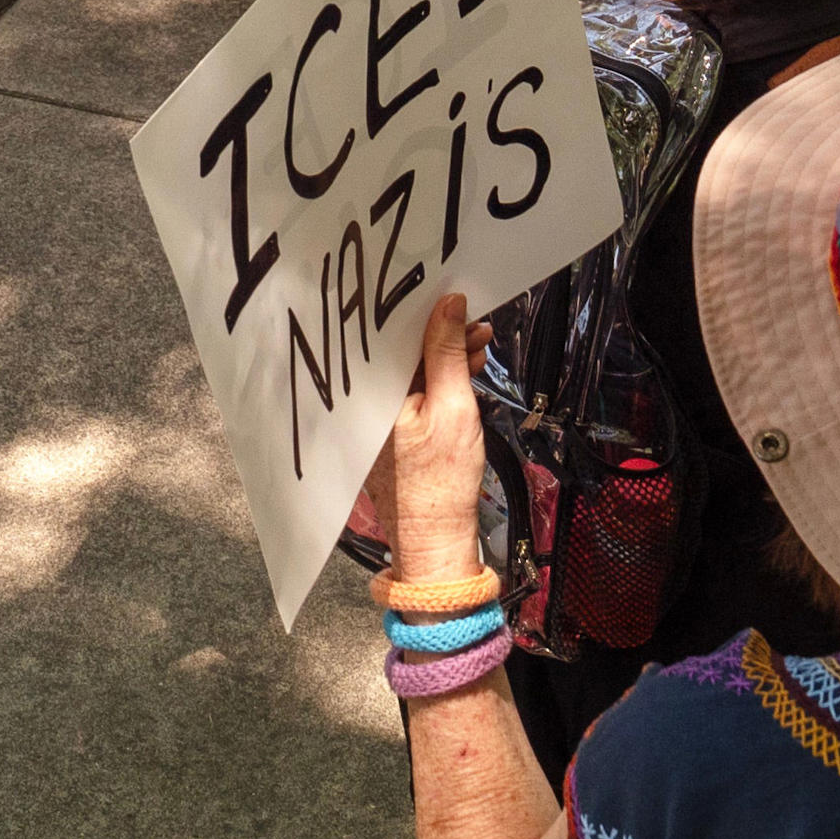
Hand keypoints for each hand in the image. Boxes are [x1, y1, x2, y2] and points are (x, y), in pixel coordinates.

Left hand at [362, 291, 493, 579]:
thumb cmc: (443, 482)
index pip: (391, 336)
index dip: (423, 313)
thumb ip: (448, 352)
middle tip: (475, 326)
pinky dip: (434, 380)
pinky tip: (461, 371)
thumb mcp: (455, 407)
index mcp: (371, 395)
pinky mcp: (385, 430)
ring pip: (407, 370)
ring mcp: (373, 418)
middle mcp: (363, 403)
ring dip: (442, 357)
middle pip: (399, 351)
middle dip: (439, 335)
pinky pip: (408, 391)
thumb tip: (450, 304)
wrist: (437, 540)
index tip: (452, 299)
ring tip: (476, 348)